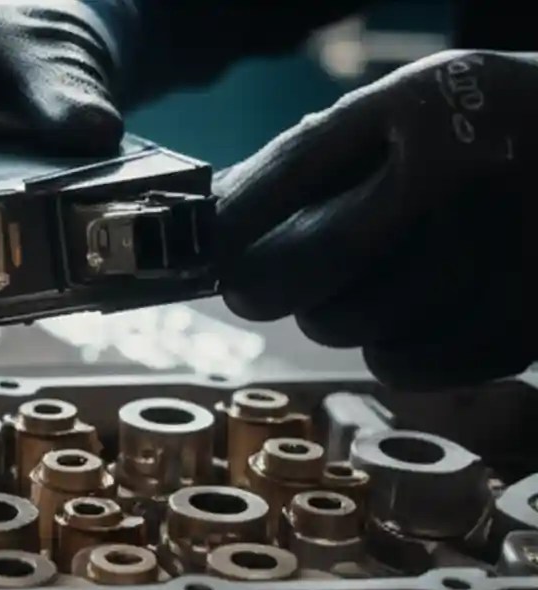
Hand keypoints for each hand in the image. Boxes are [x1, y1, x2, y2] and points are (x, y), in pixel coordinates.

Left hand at [217, 50, 537, 388]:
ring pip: (351, 324)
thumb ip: (314, 158)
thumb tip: (208, 224)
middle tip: (256, 287)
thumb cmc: (474, 135)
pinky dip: (387, 352)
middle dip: (268, 281)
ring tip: (359, 286)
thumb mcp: (402, 112)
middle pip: (316, 260)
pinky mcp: (524, 322)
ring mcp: (505, 254)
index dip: (229, 222)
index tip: (199, 251)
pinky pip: (405, 366)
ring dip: (332, 316)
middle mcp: (471, 177)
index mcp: (426, 108)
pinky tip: (403, 319)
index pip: (292, 171)